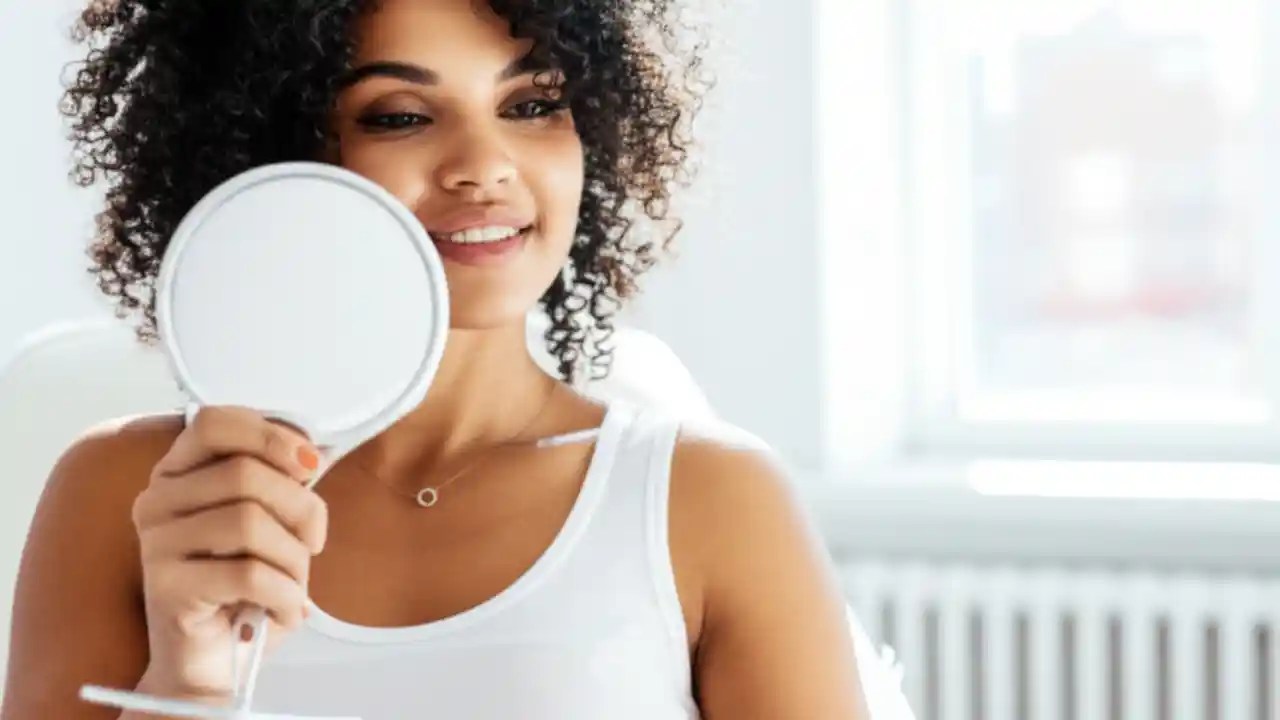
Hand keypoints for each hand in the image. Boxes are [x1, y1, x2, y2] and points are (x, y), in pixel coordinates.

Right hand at [130, 406, 327, 699]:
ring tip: (293, 584)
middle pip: (246, 474)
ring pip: (250, 523)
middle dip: (301, 509)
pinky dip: (286, 596)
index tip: (311, 465)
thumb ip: (283, 481)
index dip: (271, 436)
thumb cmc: (247, 586)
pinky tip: (285, 610)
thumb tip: (313, 453)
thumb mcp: (271, 523)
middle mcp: (157, 501)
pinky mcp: (166, 589)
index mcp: (179, 473)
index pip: (215, 423)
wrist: (215, 661)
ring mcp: (155, 545)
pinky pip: (249, 575)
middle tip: (312, 544)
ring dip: (294, 559)